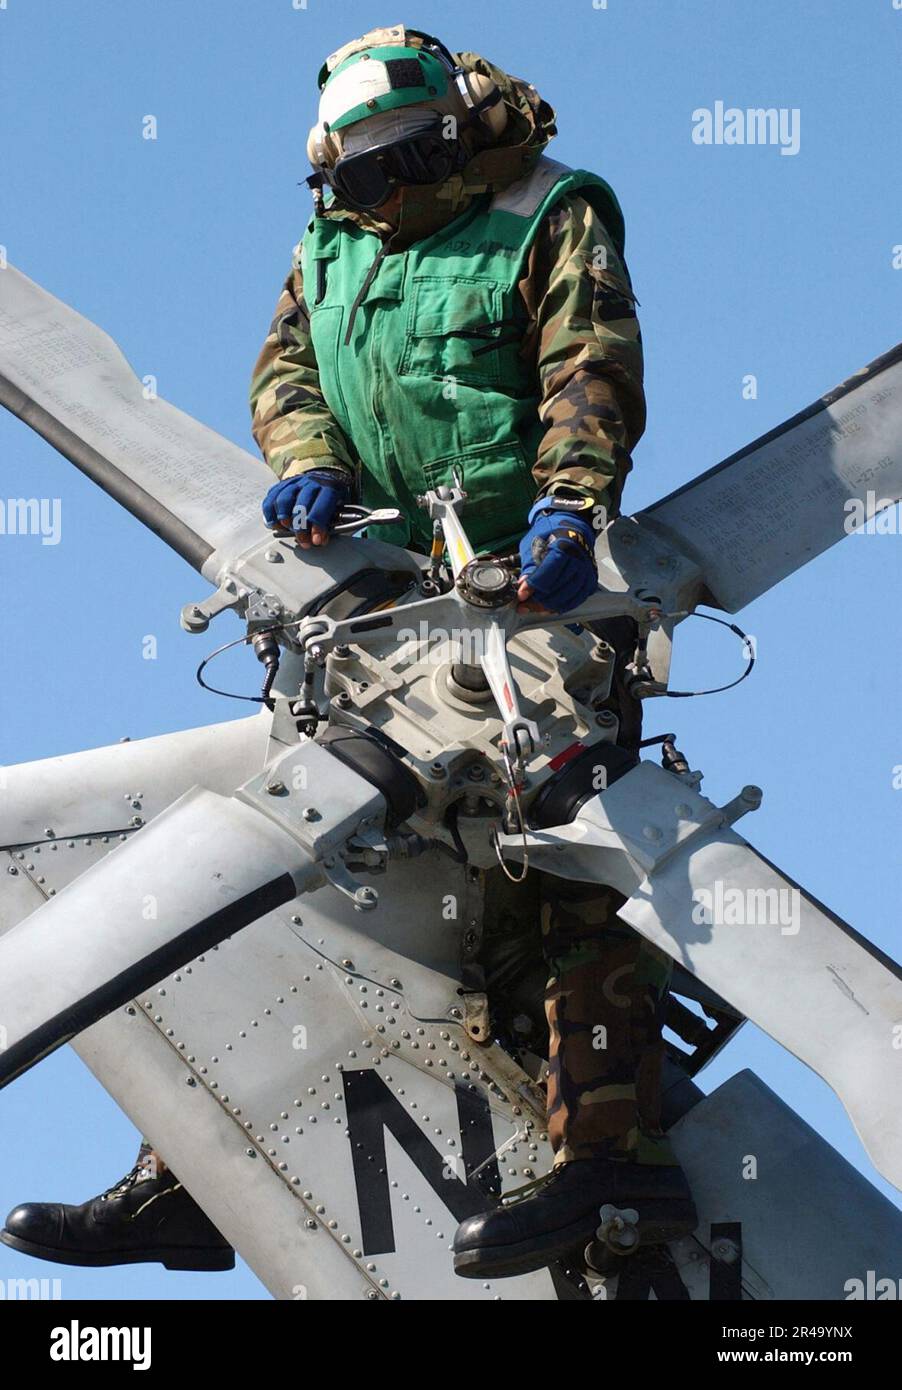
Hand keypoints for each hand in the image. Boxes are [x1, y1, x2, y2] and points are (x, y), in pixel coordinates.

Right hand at [261, 469, 349, 549]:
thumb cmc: (328, 497)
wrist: (322, 477)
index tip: (316, 541)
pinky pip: (270, 499)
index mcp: (328, 488)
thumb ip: (329, 524)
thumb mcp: (337, 507)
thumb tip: (319, 540)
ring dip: (284, 519)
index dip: (318, 526)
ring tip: (288, 530)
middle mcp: (310, 483)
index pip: (321, 507)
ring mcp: (294, 482)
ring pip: (283, 500)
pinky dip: (270, 514)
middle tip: (303, 541)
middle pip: (300, 505)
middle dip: (300, 528)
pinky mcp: (281, 485)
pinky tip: (275, 524)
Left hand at [517, 499, 597, 613]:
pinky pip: (577, 599)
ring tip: (534, 607)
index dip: (532, 587)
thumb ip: (530, 566)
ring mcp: (586, 571)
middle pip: (557, 588)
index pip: (547, 573)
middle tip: (525, 604)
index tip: (521, 595)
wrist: (573, 528)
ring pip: (567, 597)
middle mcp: (578, 560)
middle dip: (538, 600)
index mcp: (563, 547)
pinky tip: (550, 608)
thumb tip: (523, 585)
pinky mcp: (590, 580)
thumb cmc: (552, 533)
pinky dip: (562, 606)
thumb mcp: (535, 544)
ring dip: (548, 606)